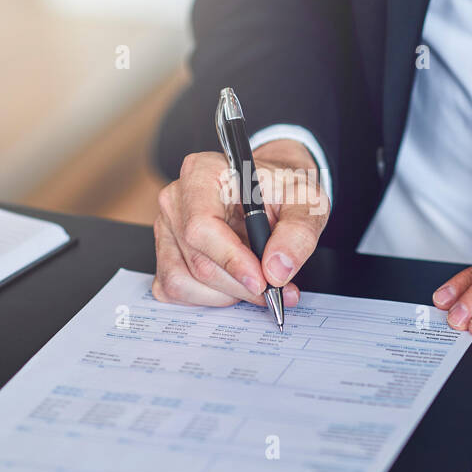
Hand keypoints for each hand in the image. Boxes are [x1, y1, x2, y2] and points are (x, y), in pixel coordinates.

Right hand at [152, 139, 329, 306]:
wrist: (272, 191)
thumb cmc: (282, 190)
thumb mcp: (306, 201)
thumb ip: (298, 232)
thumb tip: (277, 270)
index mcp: (202, 173)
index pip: (202, 226)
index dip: (231, 260)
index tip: (262, 281)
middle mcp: (176, 199)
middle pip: (198, 261)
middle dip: (240, 285)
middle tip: (276, 290)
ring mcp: (166, 228)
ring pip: (184, 281)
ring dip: (227, 294)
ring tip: (258, 282)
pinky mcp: (165, 253)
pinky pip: (176, 290)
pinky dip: (209, 298)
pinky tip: (235, 285)